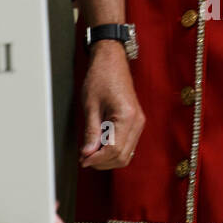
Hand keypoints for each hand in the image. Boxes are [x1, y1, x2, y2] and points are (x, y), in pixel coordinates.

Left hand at [79, 41, 144, 168]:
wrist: (111, 60)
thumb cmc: (100, 76)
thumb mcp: (90, 105)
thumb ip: (91, 132)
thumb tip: (88, 153)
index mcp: (127, 117)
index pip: (114, 150)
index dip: (97, 159)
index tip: (83, 160)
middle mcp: (137, 122)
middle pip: (123, 156)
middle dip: (103, 162)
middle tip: (84, 159)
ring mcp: (139, 122)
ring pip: (127, 153)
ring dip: (108, 158)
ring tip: (90, 154)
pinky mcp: (136, 122)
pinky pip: (127, 144)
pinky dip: (114, 150)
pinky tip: (99, 147)